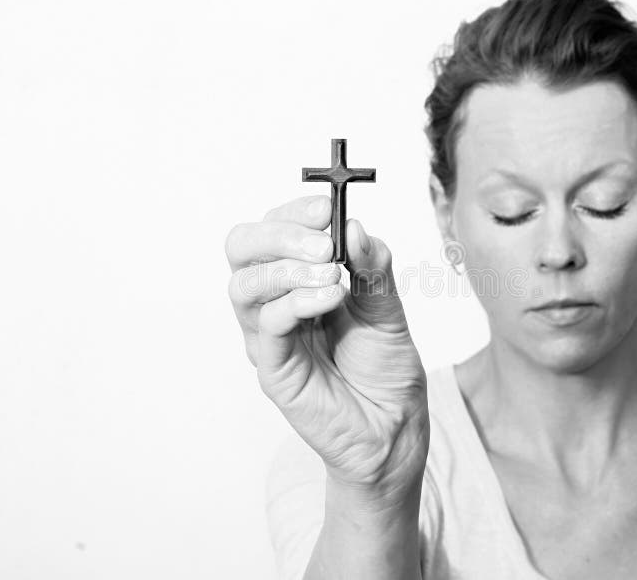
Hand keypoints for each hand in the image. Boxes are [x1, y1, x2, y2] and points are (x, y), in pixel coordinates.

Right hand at [225, 195, 428, 498]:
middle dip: (278, 234)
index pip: (273, 231)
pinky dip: (296, 302)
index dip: (292, 214)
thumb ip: (373, 267)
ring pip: (243, 285)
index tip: (325, 209)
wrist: (394, 426)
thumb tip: (354, 226)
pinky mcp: (273, 368)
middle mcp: (276, 303)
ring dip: (286, 268)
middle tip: (323, 242)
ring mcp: (270, 336)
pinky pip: (267, 325)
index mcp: (299, 280)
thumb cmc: (385, 366)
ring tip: (332, 276)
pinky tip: (331, 298)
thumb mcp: (387, 306)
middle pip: (242, 249)